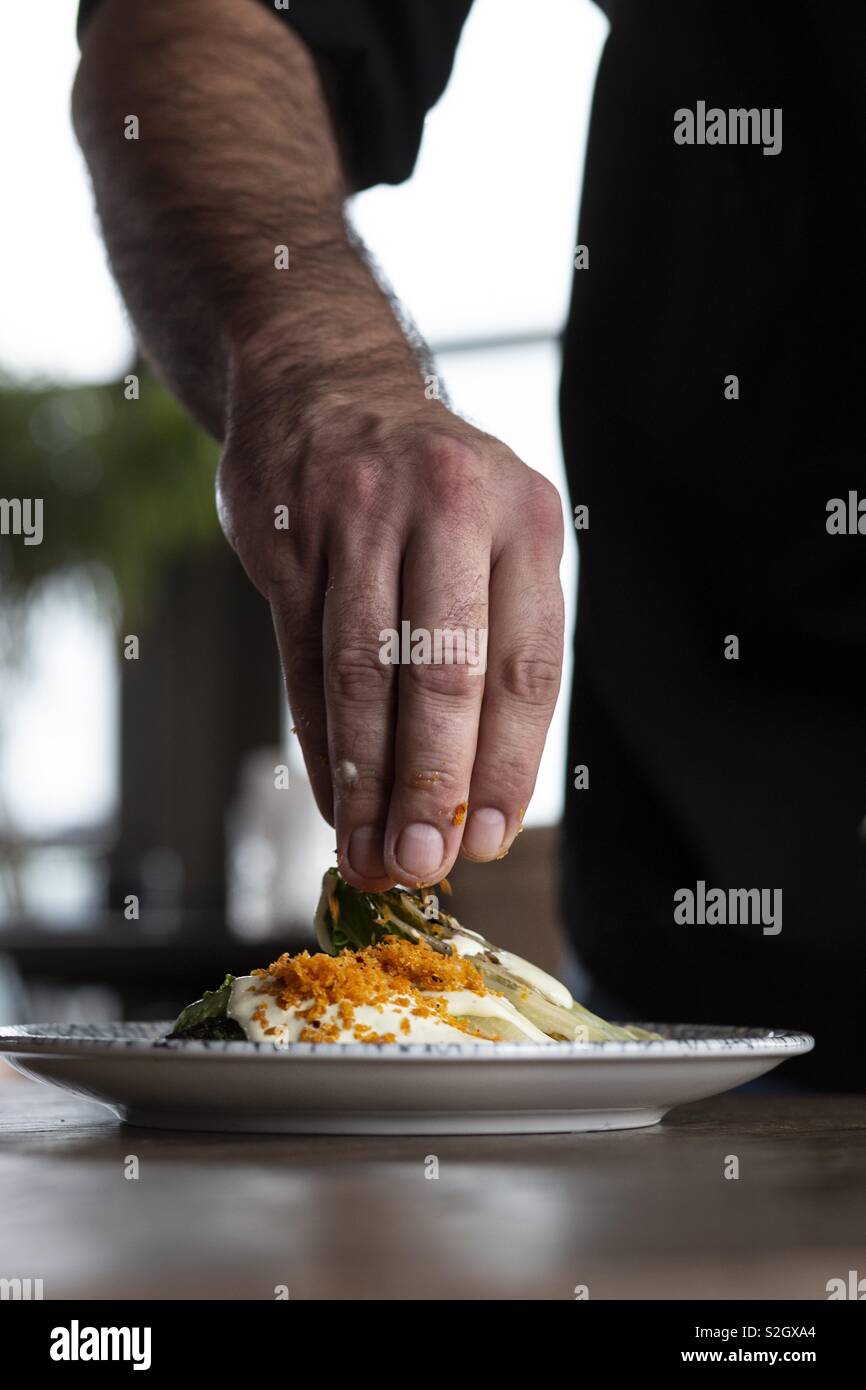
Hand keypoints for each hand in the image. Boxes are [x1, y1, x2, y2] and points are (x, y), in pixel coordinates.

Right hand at [217, 362, 563, 891]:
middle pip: (443, 674)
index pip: (525, 666)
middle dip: (432, 783)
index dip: (506, 764)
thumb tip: (477, 797)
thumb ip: (493, 646)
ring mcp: (361, 513)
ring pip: (362, 673)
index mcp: (523, 517)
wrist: (324, 379)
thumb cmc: (426, 491)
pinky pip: (303, 658)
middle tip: (423, 864)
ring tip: (370, 852)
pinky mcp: (289, 533)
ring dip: (365, 778)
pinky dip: (318, 738)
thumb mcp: (491, 534)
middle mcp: (449, 506)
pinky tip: (333, 795)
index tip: (488, 840)